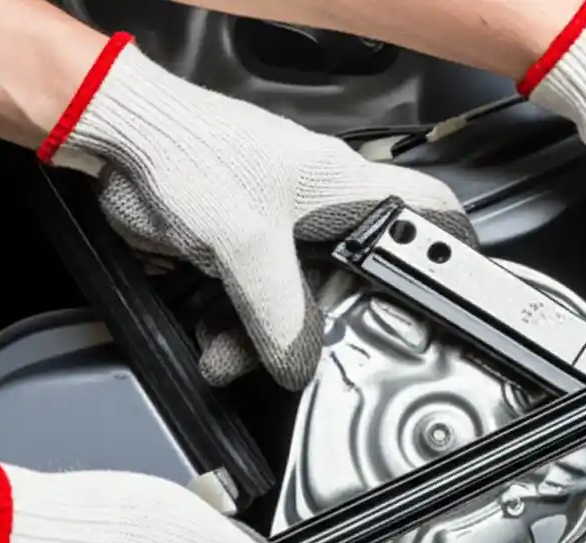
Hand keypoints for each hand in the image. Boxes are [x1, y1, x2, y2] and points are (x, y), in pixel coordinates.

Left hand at [41, 33, 474, 388]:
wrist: (117, 138)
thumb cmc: (184, 151)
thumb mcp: (244, 245)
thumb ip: (279, 314)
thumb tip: (299, 362)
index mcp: (341, 185)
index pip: (426, 208)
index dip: (455, 246)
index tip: (468, 283)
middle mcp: (317, 202)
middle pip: (352, 278)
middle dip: (330, 324)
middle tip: (323, 352)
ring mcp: (277, 224)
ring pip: (295, 297)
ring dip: (264, 335)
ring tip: (230, 354)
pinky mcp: (237, 241)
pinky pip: (251, 298)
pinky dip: (232, 326)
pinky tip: (211, 342)